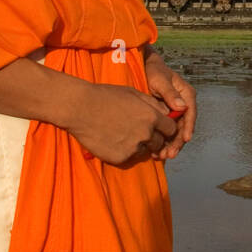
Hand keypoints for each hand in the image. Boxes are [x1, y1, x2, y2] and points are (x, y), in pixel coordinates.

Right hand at [64, 83, 178, 165]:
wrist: (80, 108)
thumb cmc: (106, 96)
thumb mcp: (134, 94)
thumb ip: (153, 104)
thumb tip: (169, 112)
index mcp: (151, 116)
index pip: (171, 129)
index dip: (167, 129)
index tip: (160, 128)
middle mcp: (146, 133)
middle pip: (160, 143)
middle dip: (154, 139)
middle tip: (140, 132)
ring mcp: (133, 147)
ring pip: (145, 151)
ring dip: (140, 145)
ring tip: (124, 135)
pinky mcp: (120, 158)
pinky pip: (129, 158)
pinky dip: (125, 151)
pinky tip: (114, 141)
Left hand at [144, 51, 195, 159]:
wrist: (145, 68)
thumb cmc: (154, 71)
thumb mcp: (160, 80)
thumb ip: (170, 93)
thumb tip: (182, 107)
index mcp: (186, 94)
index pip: (190, 113)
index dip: (188, 127)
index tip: (185, 139)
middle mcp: (184, 105)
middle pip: (184, 127)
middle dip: (177, 142)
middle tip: (169, 154)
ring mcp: (175, 112)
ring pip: (176, 132)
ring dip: (170, 145)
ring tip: (162, 156)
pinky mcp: (167, 117)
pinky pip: (167, 131)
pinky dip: (163, 142)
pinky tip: (156, 152)